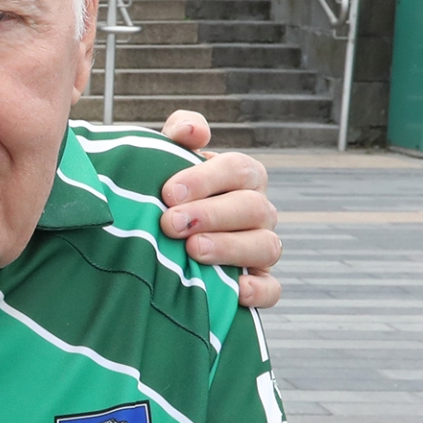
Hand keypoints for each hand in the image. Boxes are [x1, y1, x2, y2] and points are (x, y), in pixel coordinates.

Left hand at [157, 111, 281, 309]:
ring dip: (231, 248)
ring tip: (194, 250)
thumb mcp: (164, 158)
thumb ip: (179, 134)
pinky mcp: (257, 283)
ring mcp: (259, 247)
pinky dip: (260, 290)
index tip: (168, 191)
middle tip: (171, 223)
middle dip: (212, 214)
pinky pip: (272, 289)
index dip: (207, 179)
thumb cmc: (162, 194)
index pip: (238, 169)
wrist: (150, 237)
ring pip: (267, 246)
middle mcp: (256, 211)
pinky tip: (235, 290)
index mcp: (240, 177)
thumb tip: (195, 132)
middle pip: (253, 208)